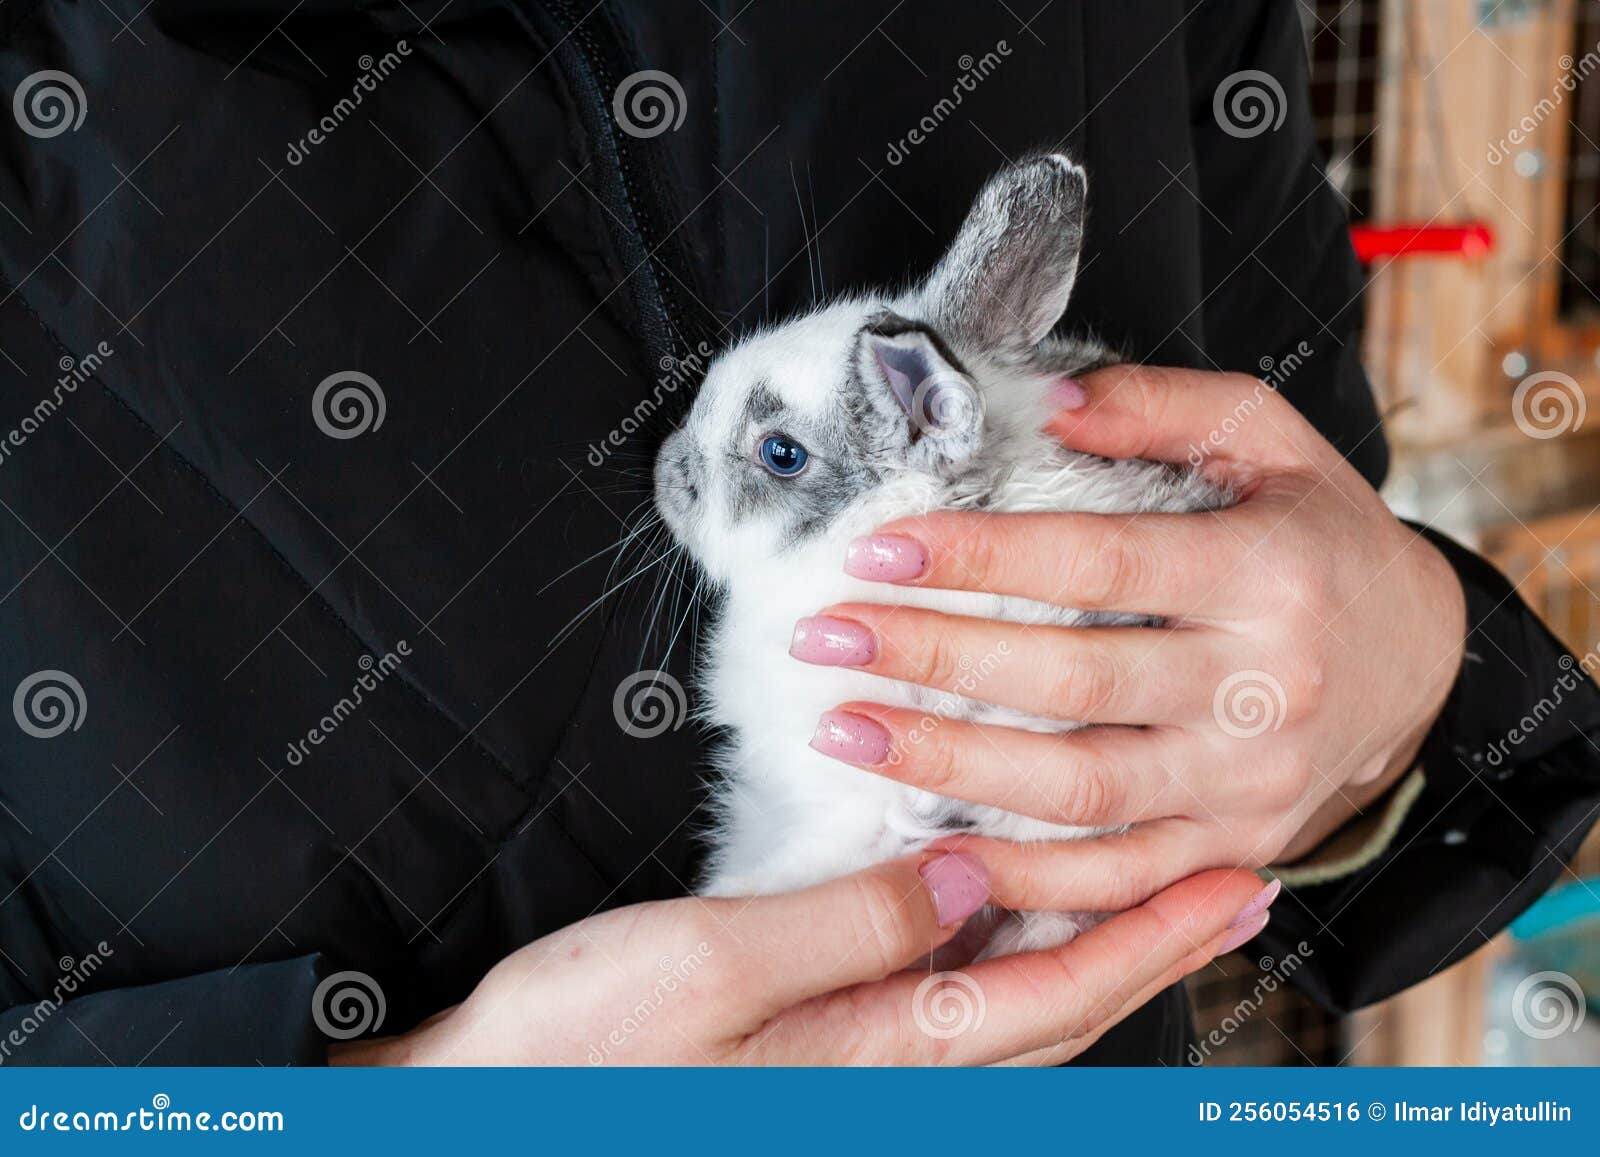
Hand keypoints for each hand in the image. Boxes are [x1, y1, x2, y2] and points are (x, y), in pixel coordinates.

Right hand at [332, 851, 1271, 1065]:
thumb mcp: (712, 969)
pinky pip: (946, 1007)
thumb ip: (852, 924)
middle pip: (1058, 1012)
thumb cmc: (577, 1052)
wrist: (485, 1114)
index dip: (1155, 937)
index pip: (1058, 994)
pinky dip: (1006, 958)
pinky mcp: (816, 1059)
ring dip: (1091, 949)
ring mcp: (853, 1075)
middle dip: (1152, 946)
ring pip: (1010, 1013)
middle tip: (1229, 883)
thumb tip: (976, 874)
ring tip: (1144, 889)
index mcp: (879, 1058)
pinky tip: (1003, 913)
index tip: (1234, 885)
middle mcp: (886, 1078)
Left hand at [793, 363, 1465, 912]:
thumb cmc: (1322, 539)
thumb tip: (1046, 403)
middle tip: (826, 639)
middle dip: (932, 660)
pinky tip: (930, 848)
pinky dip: (1019, 876)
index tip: (876, 549)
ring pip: (1077, 789)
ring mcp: (1245, 784)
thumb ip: (1163, 407)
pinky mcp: (1230, 848)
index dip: (979, 559)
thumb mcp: (1270, 442)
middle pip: (1070, 682)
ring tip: (843, 732)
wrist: (1419, 662)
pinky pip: (1113, 880)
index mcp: (1268, 574)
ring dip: (947, 767)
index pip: (1098, 563)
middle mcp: (1261, 688)